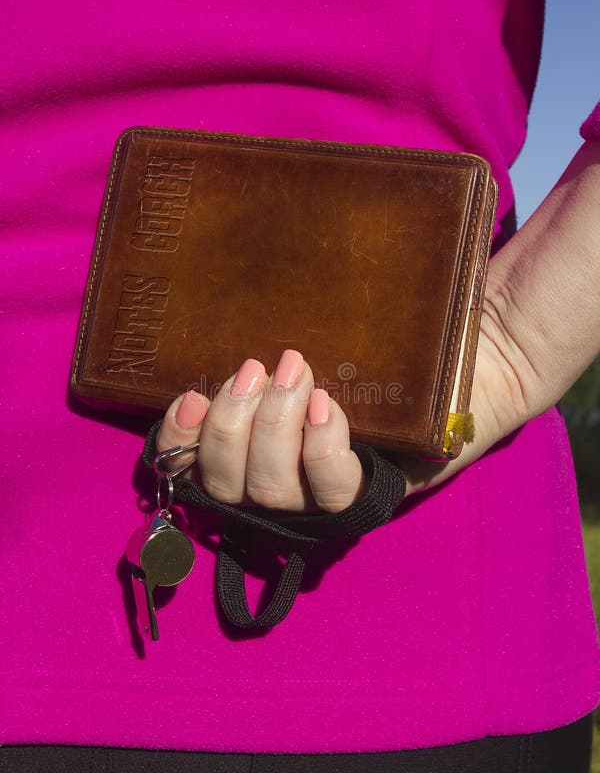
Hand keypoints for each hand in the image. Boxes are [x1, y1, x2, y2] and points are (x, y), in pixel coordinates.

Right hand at [156, 314, 530, 513]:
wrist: (478, 348)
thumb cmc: (387, 330)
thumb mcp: (318, 327)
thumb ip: (271, 324)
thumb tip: (212, 279)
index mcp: (260, 445)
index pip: (196, 467)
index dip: (180, 441)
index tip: (190, 394)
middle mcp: (290, 478)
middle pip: (229, 488)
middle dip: (230, 429)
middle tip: (255, 369)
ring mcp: (333, 490)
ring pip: (273, 494)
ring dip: (271, 432)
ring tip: (295, 373)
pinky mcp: (380, 490)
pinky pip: (336, 489)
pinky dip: (321, 448)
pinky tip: (328, 404)